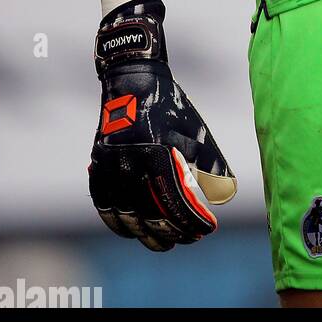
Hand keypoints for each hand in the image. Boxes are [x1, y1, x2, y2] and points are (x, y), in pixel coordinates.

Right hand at [88, 0, 236, 249]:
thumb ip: (209, 163)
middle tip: (188, 240)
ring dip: (145, 234)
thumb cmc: (169, 104)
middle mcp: (131, 161)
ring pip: (126, 213)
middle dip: (171, 232)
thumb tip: (223, 194)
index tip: (207, 230)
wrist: (131, 78)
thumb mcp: (196, 129)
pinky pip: (103, 202)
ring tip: (163, 243)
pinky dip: (116, 221)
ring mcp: (111, 164)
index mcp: (159, 152)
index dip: (191, 221)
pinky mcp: (98, 163)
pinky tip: (130, 231)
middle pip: (150, 213)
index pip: (175, 200)